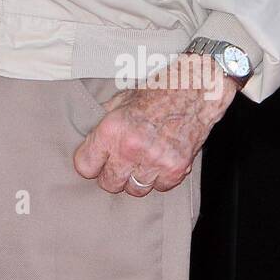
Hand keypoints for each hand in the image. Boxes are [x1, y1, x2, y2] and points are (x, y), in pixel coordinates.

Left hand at [73, 53, 238, 196]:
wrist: (194, 90)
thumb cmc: (158, 92)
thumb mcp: (122, 100)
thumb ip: (104, 121)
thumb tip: (91, 139)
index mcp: (111, 129)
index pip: (85, 166)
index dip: (90, 165)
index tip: (95, 163)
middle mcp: (129, 148)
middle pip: (109, 184)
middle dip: (112, 176)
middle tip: (119, 165)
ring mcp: (154, 160)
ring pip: (135, 190)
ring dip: (136, 179)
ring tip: (142, 163)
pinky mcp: (176, 168)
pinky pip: (160, 188)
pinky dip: (160, 179)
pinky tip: (160, 162)